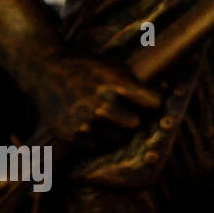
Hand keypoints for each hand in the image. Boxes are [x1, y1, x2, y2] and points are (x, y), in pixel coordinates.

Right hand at [28, 55, 159, 148]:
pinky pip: (99, 146)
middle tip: (134, 113)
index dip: (156, 103)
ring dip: (121, 130)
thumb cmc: (86, 67)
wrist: (45, 71)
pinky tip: (99, 126)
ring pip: (119, 138)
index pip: (153, 103)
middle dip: (138, 118)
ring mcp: (84, 122)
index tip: (154, 102)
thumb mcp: (114, 66)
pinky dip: (102, 138)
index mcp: (115, 84)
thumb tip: (168, 90)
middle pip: (136, 124)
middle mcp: (99, 105)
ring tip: (116, 119)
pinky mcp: (70, 135)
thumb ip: (138, 81)